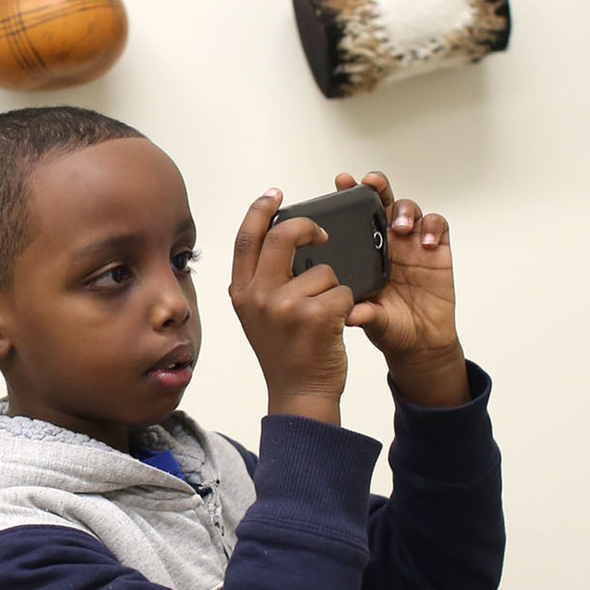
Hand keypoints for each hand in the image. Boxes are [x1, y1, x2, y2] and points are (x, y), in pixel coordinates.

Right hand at [229, 188, 354, 424]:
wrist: (299, 394)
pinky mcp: (317, 316)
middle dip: (308, 227)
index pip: (247, 238)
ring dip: (332, 288)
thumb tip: (277, 236)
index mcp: (242, 292)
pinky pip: (343, 290)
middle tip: (321, 234)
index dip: (261, 210)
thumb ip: (261, 279)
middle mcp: (259, 296)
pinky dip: (347, 305)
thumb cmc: (284, 354)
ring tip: (322, 316)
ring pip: (323, 269)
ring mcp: (286, 306)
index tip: (275, 194)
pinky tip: (335, 326)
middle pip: (284, 236)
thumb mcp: (257, 314)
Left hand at [337, 172, 468, 407]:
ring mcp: (413, 244)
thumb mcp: (371, 320)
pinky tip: (425, 241)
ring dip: (404, 210)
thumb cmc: (390, 326)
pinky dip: (432, 227)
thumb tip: (349, 313)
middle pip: (383, 202)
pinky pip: (438, 226)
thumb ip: (363, 313)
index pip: (355, 217)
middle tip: (371, 184)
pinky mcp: (438, 250)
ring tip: (399, 227)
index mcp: (365, 252)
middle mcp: (388, 242)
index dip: (349, 196)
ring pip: (409, 209)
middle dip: (377, 187)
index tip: (342, 182)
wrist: (421, 343)